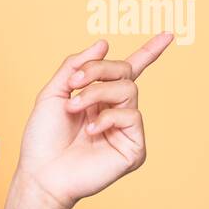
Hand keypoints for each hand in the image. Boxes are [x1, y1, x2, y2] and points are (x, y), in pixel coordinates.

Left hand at [16, 32, 173, 208]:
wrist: (41, 174)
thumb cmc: (42, 139)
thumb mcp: (53, 94)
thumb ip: (75, 66)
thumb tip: (104, 43)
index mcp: (98, 98)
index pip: (127, 72)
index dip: (148, 52)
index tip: (167, 34)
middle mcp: (114, 111)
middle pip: (125, 72)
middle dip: (99, 70)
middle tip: (74, 83)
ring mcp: (125, 129)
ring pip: (128, 90)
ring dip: (97, 92)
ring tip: (74, 107)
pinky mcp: (133, 148)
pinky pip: (132, 117)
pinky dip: (108, 117)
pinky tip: (91, 130)